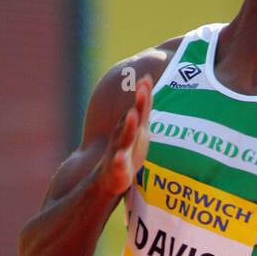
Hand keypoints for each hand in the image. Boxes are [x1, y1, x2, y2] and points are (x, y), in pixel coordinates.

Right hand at [98, 76, 152, 198]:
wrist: (108, 179)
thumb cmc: (127, 151)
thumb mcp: (138, 130)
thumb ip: (143, 111)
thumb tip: (148, 87)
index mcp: (130, 127)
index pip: (139, 107)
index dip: (143, 93)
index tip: (147, 76)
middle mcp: (122, 135)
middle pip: (131, 117)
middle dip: (138, 103)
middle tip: (143, 87)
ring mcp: (118, 150)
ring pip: (124, 137)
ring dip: (128, 126)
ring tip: (133, 114)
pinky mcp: (117, 169)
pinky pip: (118, 164)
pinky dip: (119, 160)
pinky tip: (120, 156)